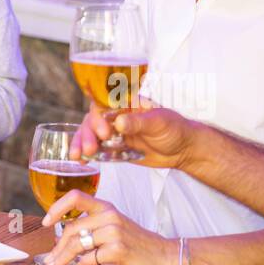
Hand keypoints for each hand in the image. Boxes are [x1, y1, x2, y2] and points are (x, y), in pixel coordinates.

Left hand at [42, 191, 177, 264]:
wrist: (163, 255)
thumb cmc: (136, 242)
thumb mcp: (114, 226)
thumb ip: (92, 226)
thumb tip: (62, 237)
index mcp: (106, 207)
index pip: (76, 197)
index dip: (57, 207)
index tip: (46, 221)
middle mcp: (109, 215)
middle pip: (72, 228)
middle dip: (57, 247)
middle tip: (50, 259)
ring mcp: (113, 231)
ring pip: (77, 244)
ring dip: (62, 259)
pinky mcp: (117, 249)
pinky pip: (89, 259)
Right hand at [71, 100, 197, 170]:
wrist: (185, 150)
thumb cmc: (175, 128)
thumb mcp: (158, 122)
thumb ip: (138, 122)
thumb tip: (119, 122)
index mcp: (124, 104)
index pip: (103, 104)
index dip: (97, 116)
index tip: (102, 130)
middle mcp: (116, 116)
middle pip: (92, 121)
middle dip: (88, 134)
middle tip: (90, 148)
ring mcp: (115, 133)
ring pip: (91, 135)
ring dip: (82, 144)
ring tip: (78, 156)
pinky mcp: (116, 149)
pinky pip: (99, 150)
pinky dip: (88, 154)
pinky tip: (80, 160)